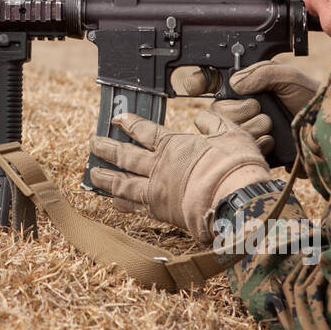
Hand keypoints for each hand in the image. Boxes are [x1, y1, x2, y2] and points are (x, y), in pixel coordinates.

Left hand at [89, 110, 271, 242]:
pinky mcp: (162, 212)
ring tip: (92, 174)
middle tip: (93, 143)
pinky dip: (123, 203)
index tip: (116, 119)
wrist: (238, 201)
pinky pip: (135, 206)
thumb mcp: (232, 133)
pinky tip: (115, 202)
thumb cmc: (237, 166)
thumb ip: (214, 123)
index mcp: (174, 144)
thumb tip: (203, 117)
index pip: (145, 130)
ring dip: (106, 177)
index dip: (128, 123)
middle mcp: (160, 166)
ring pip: (123, 182)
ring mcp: (157, 190)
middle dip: (107, 148)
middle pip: (126, 155)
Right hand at [173, 61, 320, 155]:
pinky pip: (241, 150)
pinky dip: (257, 145)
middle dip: (238, 110)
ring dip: (251, 128)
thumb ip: (262, 74)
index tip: (195, 86)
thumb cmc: (314, 100)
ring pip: (227, 131)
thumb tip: (235, 84)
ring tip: (272, 126)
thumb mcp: (290, 77)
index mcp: (249, 87)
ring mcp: (248, 131)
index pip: (214, 82)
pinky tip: (273, 142)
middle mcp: (244, 108)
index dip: (200, 81)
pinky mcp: (256, 152)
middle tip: (260, 108)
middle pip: (217, 110)